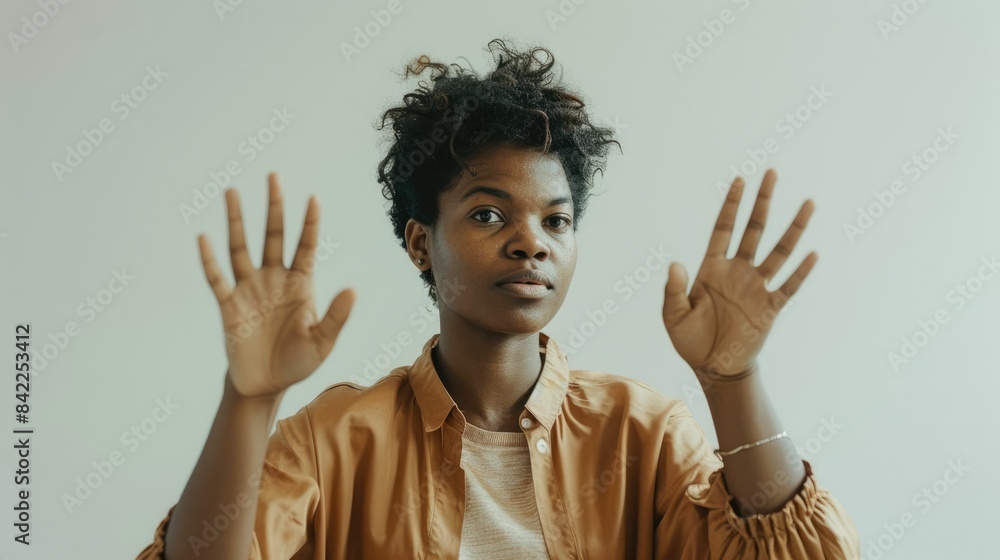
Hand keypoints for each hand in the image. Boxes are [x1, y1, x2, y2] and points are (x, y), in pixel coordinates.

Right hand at [197, 173, 354, 398]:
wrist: (265, 385)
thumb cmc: (297, 363)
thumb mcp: (322, 343)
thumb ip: (336, 317)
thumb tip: (353, 290)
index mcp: (301, 285)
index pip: (306, 247)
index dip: (310, 223)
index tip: (314, 198)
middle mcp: (274, 280)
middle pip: (273, 236)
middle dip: (274, 207)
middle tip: (274, 176)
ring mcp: (250, 289)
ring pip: (241, 248)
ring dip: (236, 221)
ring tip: (231, 191)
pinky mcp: (228, 305)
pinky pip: (217, 278)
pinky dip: (209, 260)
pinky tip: (203, 238)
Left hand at [662, 169, 816, 378]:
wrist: (713, 367)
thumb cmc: (691, 340)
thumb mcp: (673, 316)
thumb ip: (673, 290)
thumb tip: (675, 264)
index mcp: (712, 269)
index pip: (723, 229)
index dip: (731, 206)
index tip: (739, 180)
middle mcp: (737, 272)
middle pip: (753, 230)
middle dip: (762, 202)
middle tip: (771, 174)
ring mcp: (756, 288)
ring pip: (778, 252)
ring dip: (793, 229)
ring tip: (808, 203)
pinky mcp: (770, 308)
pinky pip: (788, 287)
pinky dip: (800, 272)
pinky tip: (812, 254)